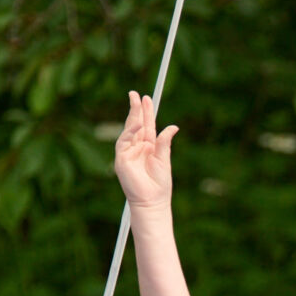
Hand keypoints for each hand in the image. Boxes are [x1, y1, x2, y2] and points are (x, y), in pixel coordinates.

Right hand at [115, 90, 175, 208]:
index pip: (147, 125)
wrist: (152, 201)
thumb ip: (165, 142)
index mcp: (149, 146)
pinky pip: (124, 141)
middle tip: (136, 94)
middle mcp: (137, 147)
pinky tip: (138, 122)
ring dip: (133, 116)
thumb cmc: (160, 184)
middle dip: (136, 109)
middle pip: (136, 124)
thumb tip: (173, 126)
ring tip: (138, 102)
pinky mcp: (121, 158)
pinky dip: (131, 131)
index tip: (147, 98)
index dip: (147, 112)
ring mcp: (128, 152)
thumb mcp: (164, 159)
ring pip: (129, 130)